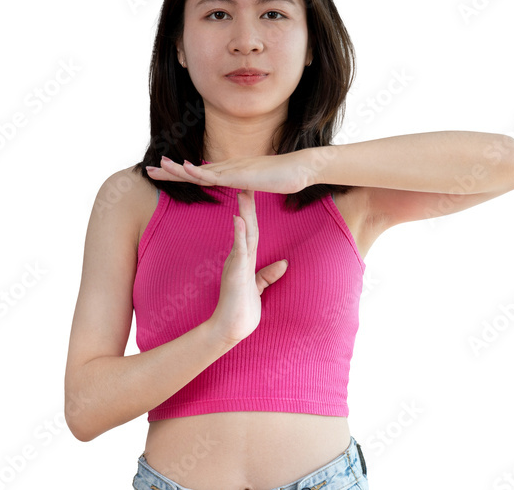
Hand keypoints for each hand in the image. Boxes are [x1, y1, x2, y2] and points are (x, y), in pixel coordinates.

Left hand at [145, 150, 314, 194]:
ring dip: (177, 169)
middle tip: (147, 170)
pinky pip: (217, 176)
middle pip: (192, 171)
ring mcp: (233, 170)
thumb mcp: (260, 184)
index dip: (179, 174)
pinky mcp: (241, 175)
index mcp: (229, 172)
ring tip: (158, 166)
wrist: (301, 169)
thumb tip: (243, 189)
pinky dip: (199, 171)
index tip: (161, 174)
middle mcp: (227, 168)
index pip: (199, 175)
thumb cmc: (284, 177)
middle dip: (169, 171)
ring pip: (199, 171)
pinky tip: (185, 169)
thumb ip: (248, 186)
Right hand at [207, 189, 287, 345]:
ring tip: (243, 194)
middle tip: (247, 185)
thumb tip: (284, 263)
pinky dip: (240, 234)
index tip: (253, 196)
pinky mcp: (235, 272)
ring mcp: (236, 264)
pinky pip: (239, 250)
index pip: (252, 233)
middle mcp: (240, 259)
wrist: (229, 328)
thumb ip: (269, 275)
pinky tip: (239, 219)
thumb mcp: (260, 288)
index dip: (254, 214)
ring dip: (244, 214)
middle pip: (247, 228)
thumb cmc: (242, 310)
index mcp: (246, 261)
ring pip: (243, 234)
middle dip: (248, 206)